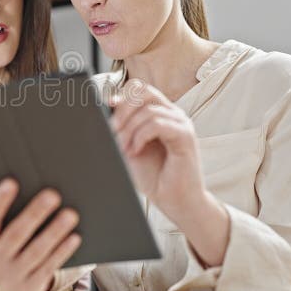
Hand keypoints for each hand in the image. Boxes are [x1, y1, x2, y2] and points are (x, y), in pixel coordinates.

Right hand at [0, 179, 81, 290]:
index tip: (11, 182)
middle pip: (15, 235)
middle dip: (34, 213)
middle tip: (52, 194)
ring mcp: (11, 277)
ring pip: (36, 251)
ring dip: (54, 231)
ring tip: (70, 214)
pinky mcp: (30, 287)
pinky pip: (49, 266)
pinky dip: (62, 251)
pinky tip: (73, 237)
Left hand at [110, 80, 228, 265]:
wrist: (175, 201)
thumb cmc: (154, 176)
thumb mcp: (129, 147)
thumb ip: (121, 127)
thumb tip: (104, 107)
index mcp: (160, 112)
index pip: (139, 88)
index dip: (121, 97)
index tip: (108, 113)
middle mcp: (172, 113)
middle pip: (143, 91)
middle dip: (122, 111)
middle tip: (112, 132)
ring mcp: (181, 123)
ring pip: (148, 110)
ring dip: (129, 130)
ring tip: (125, 149)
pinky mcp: (186, 136)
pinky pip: (158, 124)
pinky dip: (141, 136)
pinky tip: (136, 151)